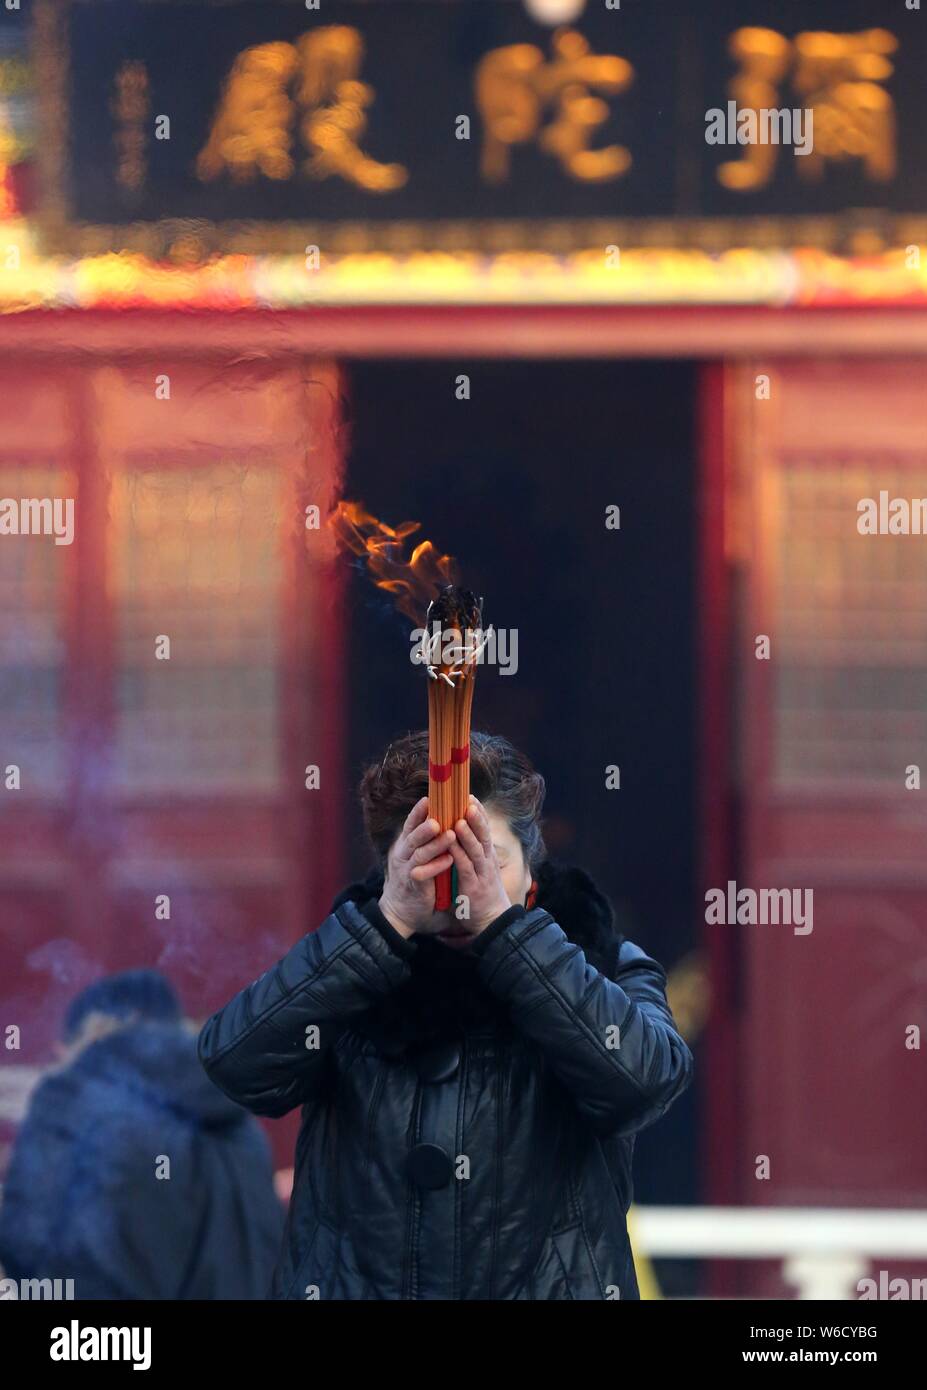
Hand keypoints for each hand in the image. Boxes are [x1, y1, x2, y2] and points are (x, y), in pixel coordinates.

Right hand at [378, 797, 456, 937]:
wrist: (401, 912)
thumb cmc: (415, 880)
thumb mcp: (418, 856)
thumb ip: (427, 841)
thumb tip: (442, 817)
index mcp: (405, 844)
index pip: (411, 823)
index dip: (419, 811)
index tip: (430, 797)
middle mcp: (402, 853)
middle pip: (412, 835)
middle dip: (425, 824)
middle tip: (438, 816)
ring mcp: (405, 869)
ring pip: (419, 852)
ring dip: (435, 843)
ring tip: (450, 834)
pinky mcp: (412, 885)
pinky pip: (423, 873)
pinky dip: (436, 866)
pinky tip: (448, 860)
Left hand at [449, 796, 512, 933]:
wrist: (492, 922)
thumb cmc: (482, 896)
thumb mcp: (480, 871)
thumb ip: (473, 856)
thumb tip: (464, 839)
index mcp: (487, 857)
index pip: (484, 831)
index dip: (479, 814)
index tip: (471, 797)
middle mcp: (487, 862)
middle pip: (484, 834)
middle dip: (477, 816)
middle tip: (469, 799)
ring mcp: (482, 873)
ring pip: (476, 848)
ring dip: (468, 833)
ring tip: (461, 817)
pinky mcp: (474, 886)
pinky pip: (465, 867)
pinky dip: (459, 854)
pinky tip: (452, 844)